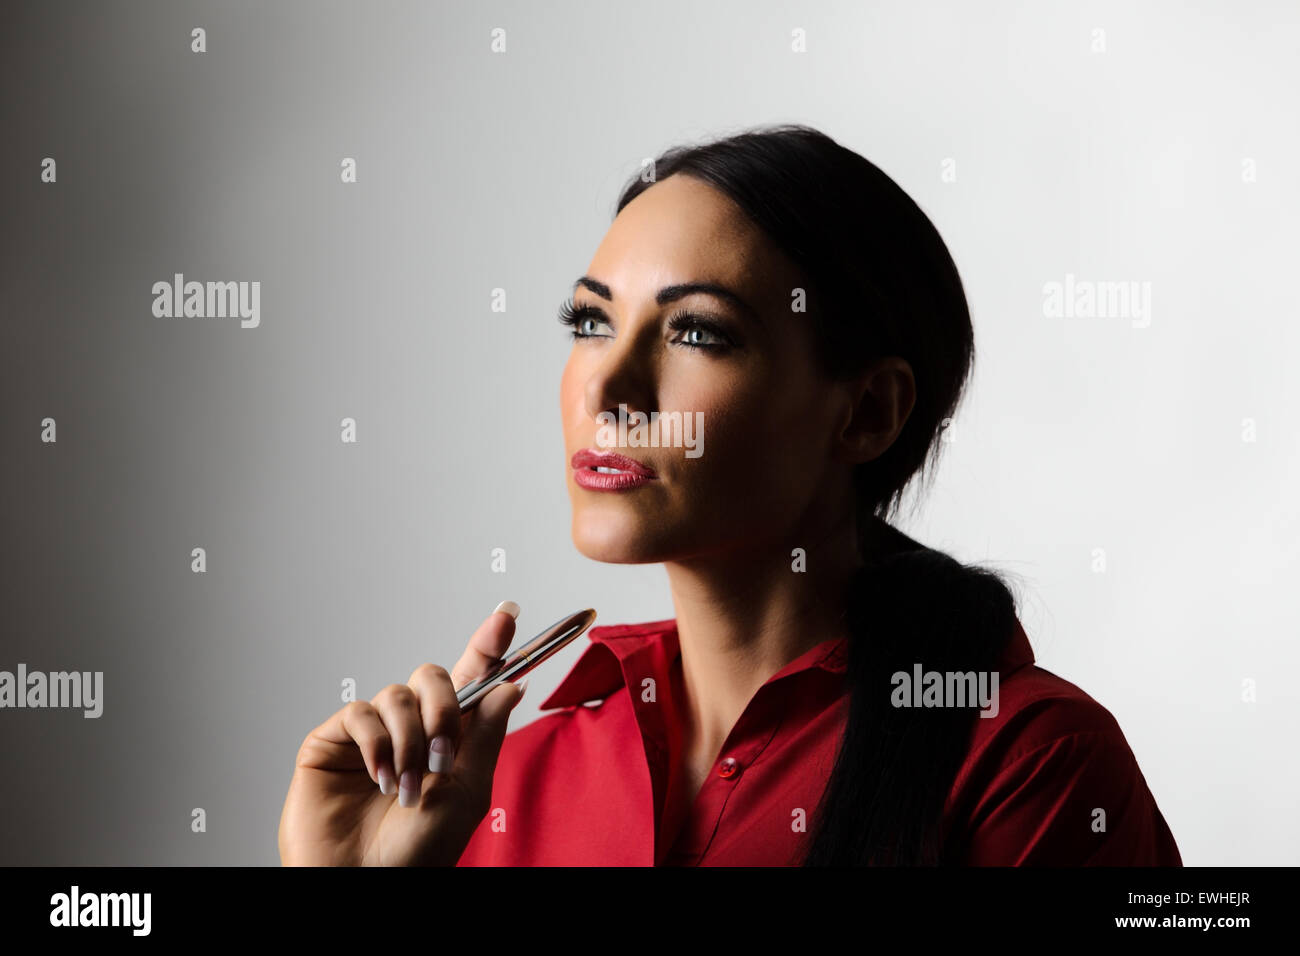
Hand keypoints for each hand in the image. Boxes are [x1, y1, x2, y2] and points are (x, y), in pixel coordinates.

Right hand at [277, 602, 525, 864]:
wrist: (365, 882)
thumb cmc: (417, 853)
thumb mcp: (466, 792)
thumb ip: (485, 734)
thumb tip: (512, 684)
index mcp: (449, 738)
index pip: (471, 679)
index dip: (488, 644)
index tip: (507, 614)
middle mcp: (411, 729)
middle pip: (432, 675)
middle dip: (443, 708)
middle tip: (442, 755)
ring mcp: (372, 733)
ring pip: (397, 694)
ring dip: (409, 740)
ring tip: (406, 787)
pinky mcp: (333, 742)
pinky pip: (360, 712)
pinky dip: (376, 742)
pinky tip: (379, 776)